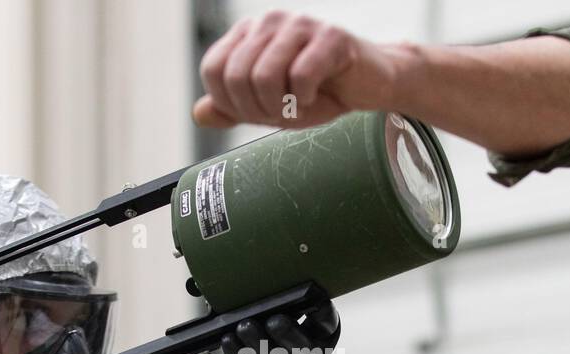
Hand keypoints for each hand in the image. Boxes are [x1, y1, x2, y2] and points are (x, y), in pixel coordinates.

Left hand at [194, 11, 403, 129]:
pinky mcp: (330, 36)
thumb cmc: (319, 92)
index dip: (229, 104)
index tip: (256, 114)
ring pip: (264, 76)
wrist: (370, 85)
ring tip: (299, 107)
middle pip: (236, 77)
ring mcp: (299, 25)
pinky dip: (306, 100)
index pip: (213, 70)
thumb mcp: (269, 106)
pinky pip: (300, 75)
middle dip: (256, 110)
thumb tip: (198, 113)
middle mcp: (269, 22)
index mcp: (249, 34)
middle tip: (282, 115)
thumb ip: (233, 109)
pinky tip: (316, 97)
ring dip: (281, 107)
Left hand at [221, 302, 340, 353]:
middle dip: (287, 333)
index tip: (316, 297)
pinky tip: (228, 339)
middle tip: (274, 320)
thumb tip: (267, 290)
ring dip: (255, 342)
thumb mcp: (307, 332)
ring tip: (244, 326)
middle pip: (301, 347)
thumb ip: (298, 312)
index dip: (323, 312)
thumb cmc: (293, 348)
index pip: (328, 323)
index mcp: (322, 337)